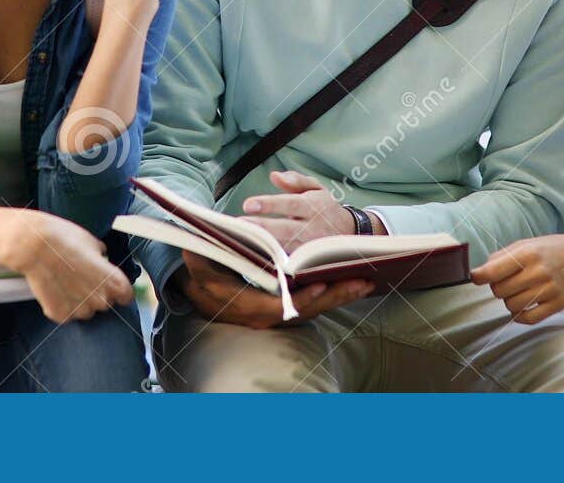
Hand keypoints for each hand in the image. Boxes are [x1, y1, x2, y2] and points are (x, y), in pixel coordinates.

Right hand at [9, 211, 134, 323]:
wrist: (34, 246)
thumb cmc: (65, 240)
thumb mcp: (93, 244)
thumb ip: (103, 261)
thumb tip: (101, 264)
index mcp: (115, 282)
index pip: (126, 296)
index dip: (117, 289)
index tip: (109, 284)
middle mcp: (101, 300)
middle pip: (105, 302)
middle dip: (96, 292)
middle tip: (80, 277)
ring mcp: (81, 310)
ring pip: (85, 310)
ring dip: (79, 300)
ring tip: (65, 282)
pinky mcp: (61, 315)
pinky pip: (67, 313)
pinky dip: (62, 304)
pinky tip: (55, 288)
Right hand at [176, 250, 373, 329]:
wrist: (200, 290)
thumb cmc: (202, 272)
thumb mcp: (198, 263)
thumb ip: (203, 256)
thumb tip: (198, 248)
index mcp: (247, 306)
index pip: (280, 306)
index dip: (302, 297)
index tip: (321, 283)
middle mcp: (266, 316)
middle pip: (307, 309)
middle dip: (335, 296)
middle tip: (362, 281)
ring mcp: (278, 313)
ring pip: (314, 307)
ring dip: (340, 295)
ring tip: (366, 280)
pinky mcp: (286, 307)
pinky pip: (313, 302)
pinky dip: (333, 292)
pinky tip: (351, 281)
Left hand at [238, 170, 359, 252]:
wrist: (348, 233)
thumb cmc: (325, 207)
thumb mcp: (316, 188)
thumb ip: (296, 180)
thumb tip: (275, 176)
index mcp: (313, 206)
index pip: (290, 204)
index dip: (269, 204)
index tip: (248, 204)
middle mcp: (312, 227)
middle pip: (285, 229)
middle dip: (262, 227)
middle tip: (240, 225)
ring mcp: (309, 247)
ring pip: (285, 247)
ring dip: (262, 244)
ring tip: (241, 239)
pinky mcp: (306, 261)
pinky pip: (286, 259)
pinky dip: (270, 256)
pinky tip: (252, 251)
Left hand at [469, 234, 563, 323]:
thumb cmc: (556, 249)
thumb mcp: (529, 243)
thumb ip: (503, 256)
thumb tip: (481, 271)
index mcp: (527, 253)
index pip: (491, 271)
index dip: (478, 276)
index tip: (476, 277)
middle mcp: (537, 272)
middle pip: (499, 290)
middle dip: (498, 287)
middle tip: (507, 282)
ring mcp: (548, 290)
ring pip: (511, 306)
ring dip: (510, 300)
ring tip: (519, 291)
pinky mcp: (557, 305)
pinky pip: (528, 318)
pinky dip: (520, 315)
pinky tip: (524, 306)